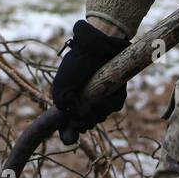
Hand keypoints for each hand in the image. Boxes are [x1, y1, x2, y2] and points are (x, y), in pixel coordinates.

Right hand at [51, 20, 129, 143]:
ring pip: (102, 116)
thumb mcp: (62, 86)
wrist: (95, 47)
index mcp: (71, 102)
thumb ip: (63, 106)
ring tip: (96, 94)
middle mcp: (86, 102)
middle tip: (85, 106)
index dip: (71, 131)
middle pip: (88, 124)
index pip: (70, 126)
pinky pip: (116, 105)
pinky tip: (107, 91)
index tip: (73, 130)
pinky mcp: (116, 92)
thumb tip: (74, 122)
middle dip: (87, 118)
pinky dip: (111, 100)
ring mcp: (101, 98)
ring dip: (99, 109)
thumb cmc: (76, 64)